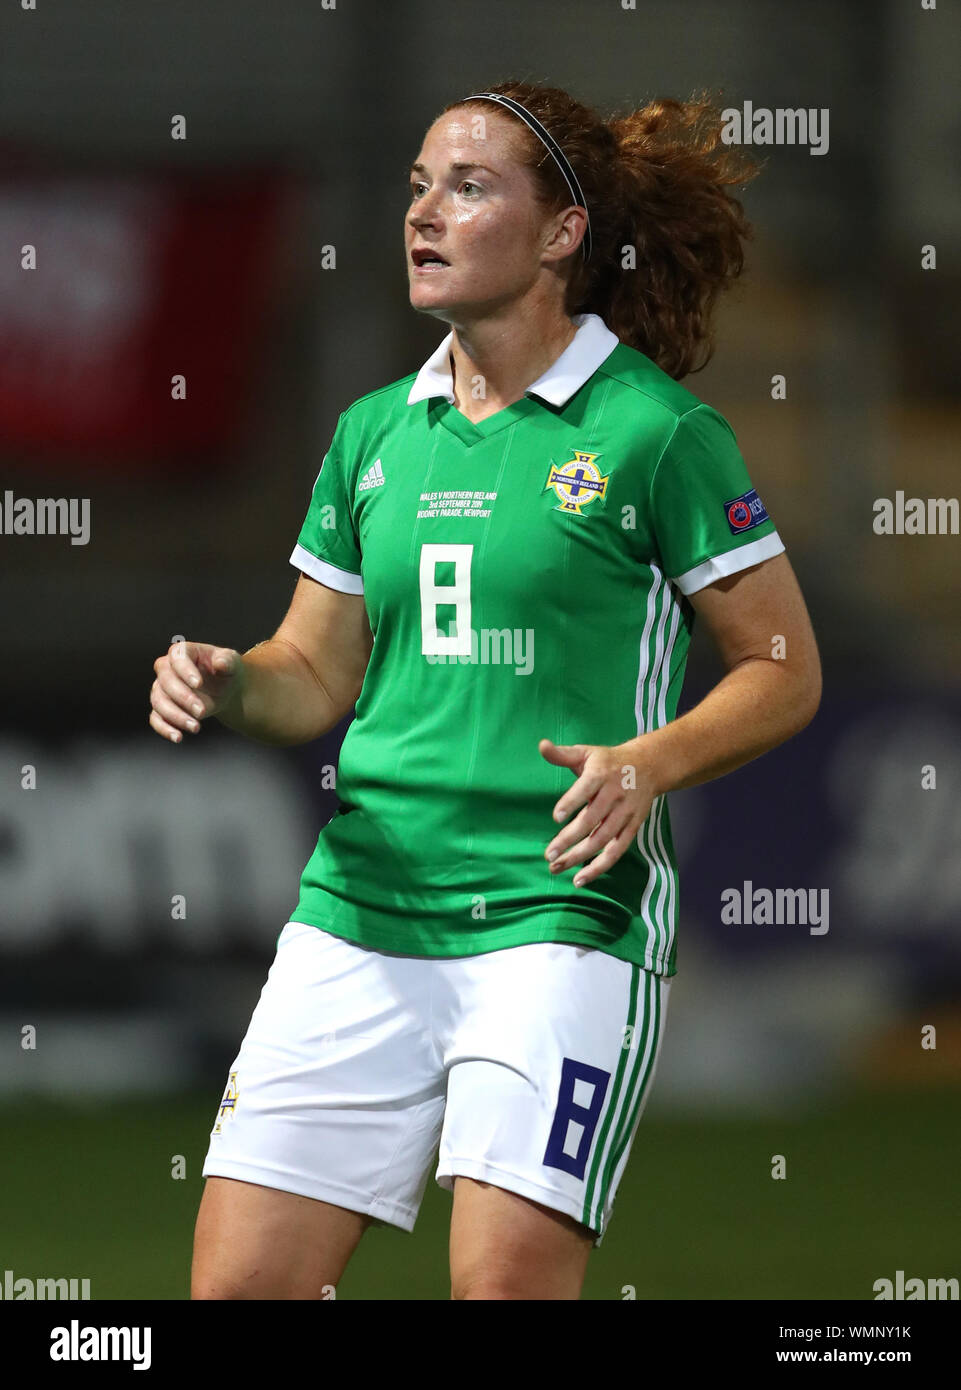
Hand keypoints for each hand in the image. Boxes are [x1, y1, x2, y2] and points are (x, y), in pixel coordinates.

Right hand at [149, 639, 243, 743]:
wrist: (226, 689)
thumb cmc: (226, 670)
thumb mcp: (232, 662)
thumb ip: (227, 661)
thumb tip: (221, 664)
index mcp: (182, 653)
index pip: (177, 657)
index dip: (185, 670)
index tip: (198, 684)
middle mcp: (167, 669)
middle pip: (165, 682)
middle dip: (183, 698)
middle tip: (202, 711)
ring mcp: (162, 689)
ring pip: (158, 702)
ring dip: (175, 716)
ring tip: (196, 727)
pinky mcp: (162, 709)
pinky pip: (156, 718)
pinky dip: (164, 729)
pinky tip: (179, 737)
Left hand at [539, 738, 656, 886]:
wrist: (649, 766)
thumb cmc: (608, 761)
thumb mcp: (587, 752)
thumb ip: (562, 754)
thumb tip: (541, 745)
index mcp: (601, 774)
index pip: (586, 789)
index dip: (572, 802)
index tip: (556, 817)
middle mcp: (615, 795)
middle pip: (592, 820)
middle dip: (570, 839)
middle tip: (549, 854)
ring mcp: (625, 813)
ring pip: (603, 839)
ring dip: (580, 857)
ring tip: (557, 867)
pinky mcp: (632, 827)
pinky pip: (616, 851)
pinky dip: (600, 866)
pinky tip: (580, 878)